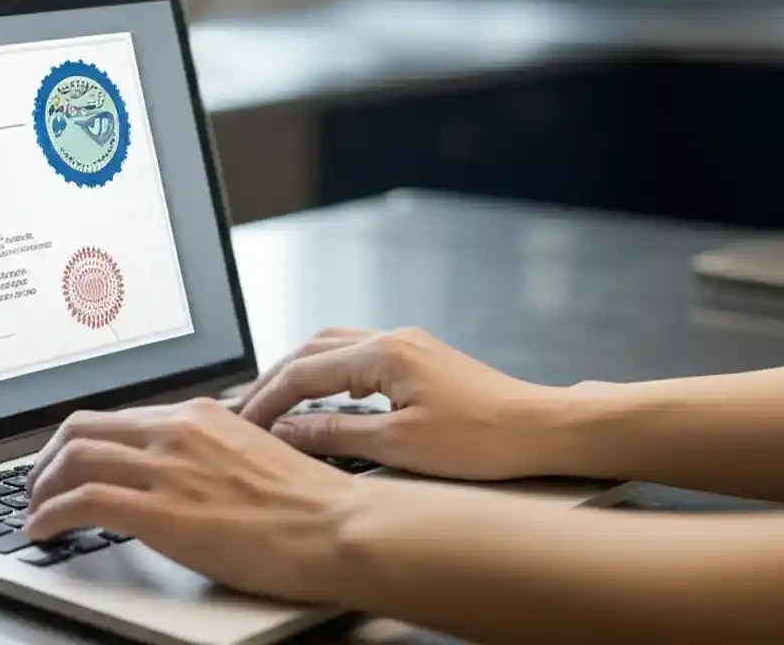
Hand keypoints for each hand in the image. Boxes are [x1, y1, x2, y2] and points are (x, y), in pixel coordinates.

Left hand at [24, 398, 364, 601]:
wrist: (338, 528)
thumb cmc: (310, 504)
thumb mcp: (254, 456)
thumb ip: (212, 454)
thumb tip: (184, 472)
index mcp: (201, 415)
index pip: (118, 417)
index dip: (80, 442)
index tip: (67, 463)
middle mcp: (178, 431)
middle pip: (83, 428)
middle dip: (48, 459)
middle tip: (37, 485)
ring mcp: (168, 469)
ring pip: (74, 459)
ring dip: (40, 486)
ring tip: (33, 510)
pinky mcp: (162, 512)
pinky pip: (83, 501)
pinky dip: (50, 514)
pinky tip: (42, 530)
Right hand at [239, 328, 567, 479]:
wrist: (541, 429)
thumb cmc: (481, 440)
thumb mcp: (398, 445)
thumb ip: (334, 434)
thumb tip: (285, 432)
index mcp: (383, 354)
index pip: (303, 373)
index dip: (267, 400)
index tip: (243, 426)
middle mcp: (391, 339)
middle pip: (311, 350)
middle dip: (274, 381)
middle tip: (246, 412)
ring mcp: (406, 345)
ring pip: (332, 347)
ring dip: (298, 373)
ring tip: (274, 403)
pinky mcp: (418, 359)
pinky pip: (356, 356)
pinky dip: (327, 375)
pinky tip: (321, 398)